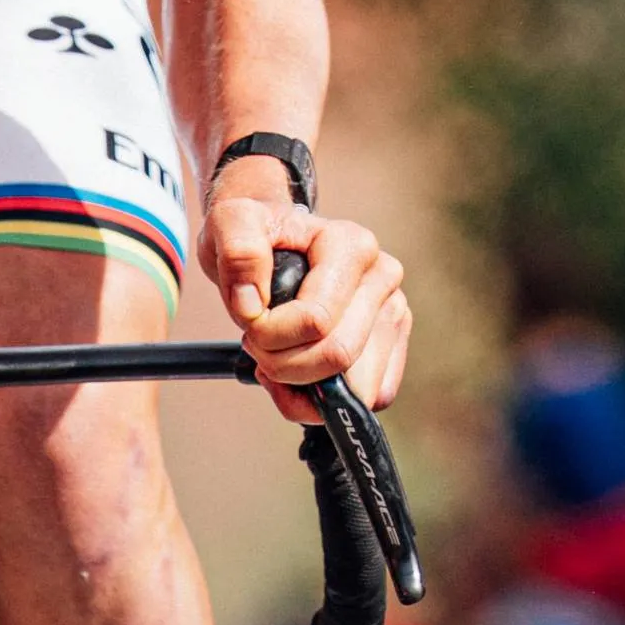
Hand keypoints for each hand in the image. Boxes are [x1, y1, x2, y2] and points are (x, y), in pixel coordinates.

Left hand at [205, 188, 411, 422]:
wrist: (276, 241)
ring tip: (278, 357)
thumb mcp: (231, 222)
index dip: (270, 337)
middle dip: (284, 365)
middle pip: (338, 356)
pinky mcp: (393, 343)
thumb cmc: (258, 234)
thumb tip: (252, 303)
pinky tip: (300, 376)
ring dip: (303, 387)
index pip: (316, 321)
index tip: (249, 323)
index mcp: (352, 246)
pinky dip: (324, 402)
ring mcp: (393, 311)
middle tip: (258, 345)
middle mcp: (383, 277)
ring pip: (357, 386)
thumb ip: (238, 249)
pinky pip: (368, 397)